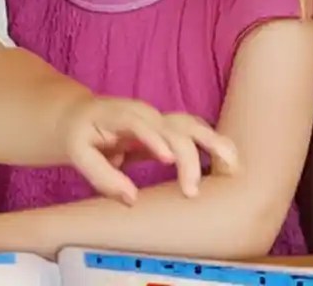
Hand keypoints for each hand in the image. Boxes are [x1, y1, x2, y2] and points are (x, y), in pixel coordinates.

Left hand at [61, 97, 238, 204]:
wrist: (82, 116)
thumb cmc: (81, 136)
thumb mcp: (79, 154)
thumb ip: (103, 176)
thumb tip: (132, 198)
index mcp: (119, 115)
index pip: (139, 122)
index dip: (153, 138)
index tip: (166, 159)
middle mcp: (145, 113)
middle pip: (174, 125)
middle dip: (188, 155)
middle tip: (192, 191)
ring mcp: (160, 119)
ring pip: (192, 125)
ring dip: (213, 143)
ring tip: (232, 166)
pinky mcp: (170, 129)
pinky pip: (196, 133)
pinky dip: (214, 145)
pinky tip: (230, 164)